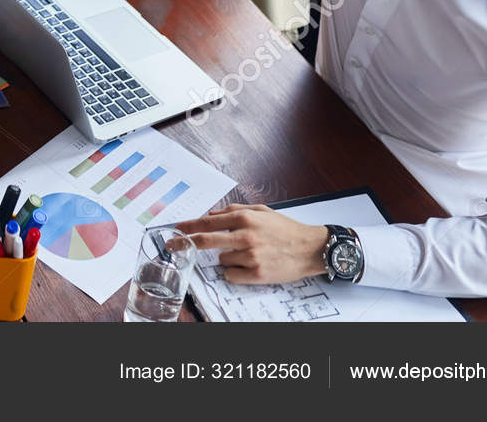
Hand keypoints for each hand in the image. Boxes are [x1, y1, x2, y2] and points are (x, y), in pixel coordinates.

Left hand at [176, 204, 329, 284]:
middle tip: (175, 245)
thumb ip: (235, 211)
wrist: (311, 248)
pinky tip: (250, 266)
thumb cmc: (287, 229)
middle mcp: (246, 236)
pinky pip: (232, 275)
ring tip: (248, 254)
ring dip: (228, 258)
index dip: (189, 226)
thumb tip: (212, 214)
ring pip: (222, 260)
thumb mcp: (262, 211)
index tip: (177, 228)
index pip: (208, 222)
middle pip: (206, 241)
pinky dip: (236, 272)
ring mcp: (251, 256)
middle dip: (187, 243)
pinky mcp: (257, 274)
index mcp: (245, 218)